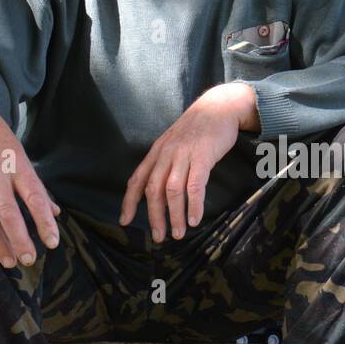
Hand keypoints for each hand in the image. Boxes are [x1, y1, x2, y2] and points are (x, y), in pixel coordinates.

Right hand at [0, 95, 61, 267]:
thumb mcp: (22, 156)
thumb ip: (36, 186)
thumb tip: (54, 213)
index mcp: (16, 165)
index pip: (34, 198)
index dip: (44, 222)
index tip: (52, 242)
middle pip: (7, 213)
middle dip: (19, 240)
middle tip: (29, 260)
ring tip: (11, 262)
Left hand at [119, 82, 258, 241]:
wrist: (219, 106)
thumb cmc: (198, 128)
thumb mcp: (174, 142)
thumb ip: (166, 163)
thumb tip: (160, 190)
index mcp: (157, 152)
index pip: (137, 179)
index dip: (129, 201)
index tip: (125, 220)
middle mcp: (166, 154)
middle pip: (154, 189)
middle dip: (154, 216)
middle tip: (158, 237)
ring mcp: (184, 154)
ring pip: (173, 190)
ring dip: (174, 215)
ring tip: (178, 233)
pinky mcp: (203, 156)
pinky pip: (195, 185)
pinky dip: (194, 205)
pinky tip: (194, 219)